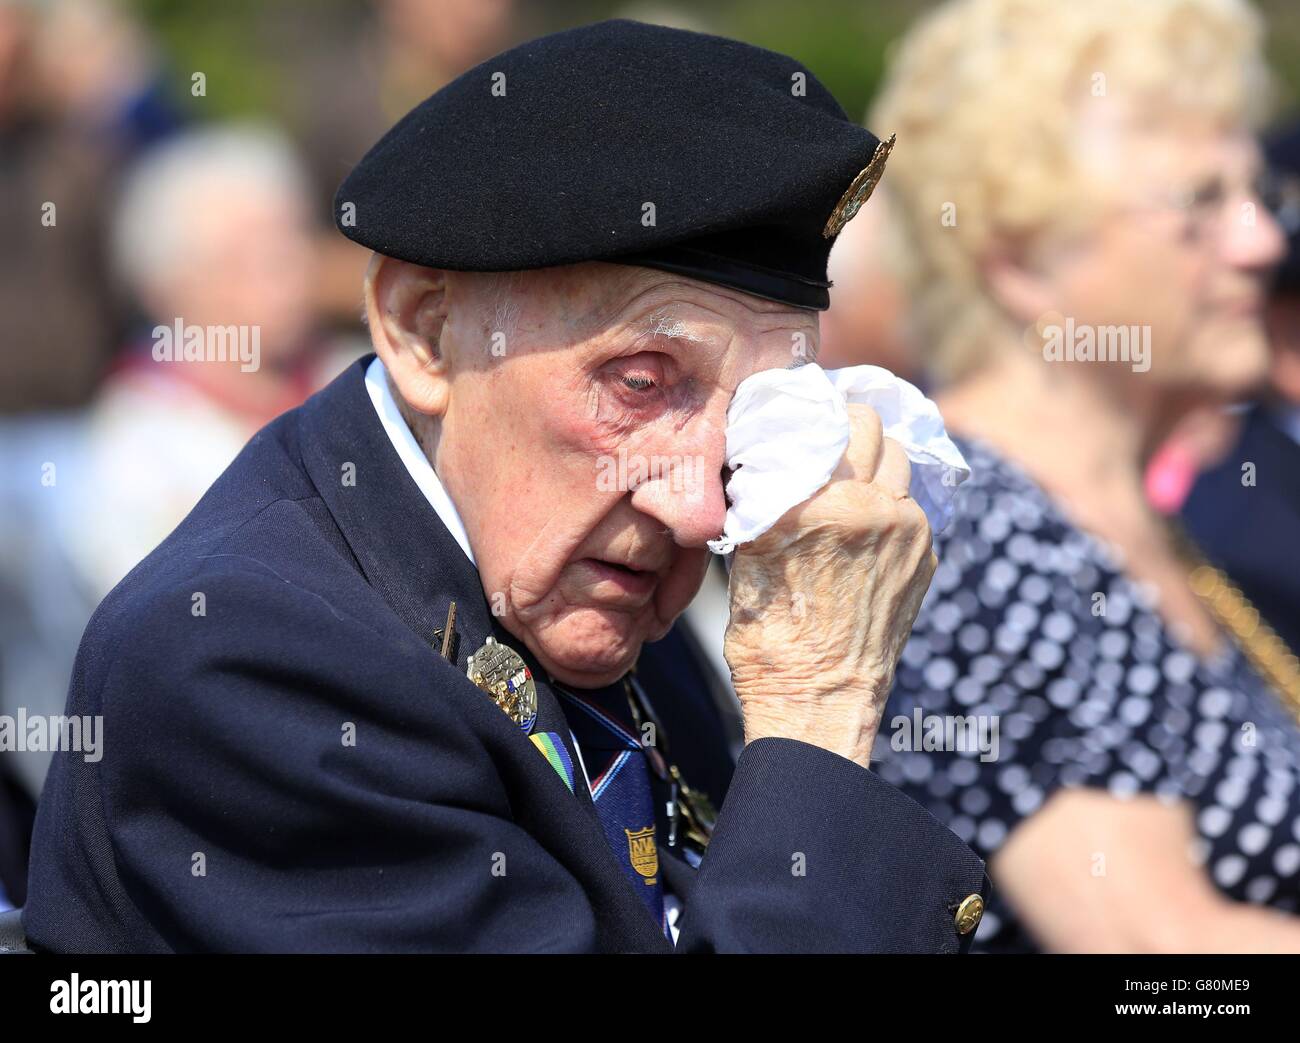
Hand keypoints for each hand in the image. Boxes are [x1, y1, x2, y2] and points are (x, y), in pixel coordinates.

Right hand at [723, 403, 936, 767]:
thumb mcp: (747, 554)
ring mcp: (906, 531)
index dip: (815, 408)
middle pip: (872, 427)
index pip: (827, 420)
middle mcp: (869, 507)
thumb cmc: (768, 636)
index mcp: (816, 503)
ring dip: (877, 457)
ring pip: (900, 459)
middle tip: (829, 432)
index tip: (803, 408)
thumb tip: (771, 452)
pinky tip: (867, 520)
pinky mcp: (927, 556)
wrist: (819, 700)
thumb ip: (768, 495)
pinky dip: (891, 499)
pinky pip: (912, 503)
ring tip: (852, 472)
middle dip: (850, 424)